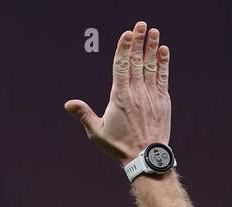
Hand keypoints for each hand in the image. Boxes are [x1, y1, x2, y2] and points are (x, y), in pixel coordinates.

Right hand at [65, 21, 169, 163]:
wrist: (145, 157)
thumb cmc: (118, 146)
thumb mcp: (96, 132)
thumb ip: (83, 114)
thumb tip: (68, 104)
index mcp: (119, 98)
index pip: (121, 67)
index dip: (123, 49)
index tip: (126, 34)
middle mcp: (136, 92)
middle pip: (136, 62)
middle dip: (138, 42)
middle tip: (140, 24)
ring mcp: (151, 95)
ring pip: (150, 66)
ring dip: (151, 47)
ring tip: (153, 31)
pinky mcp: (162, 100)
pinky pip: (162, 77)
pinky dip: (163, 63)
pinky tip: (163, 50)